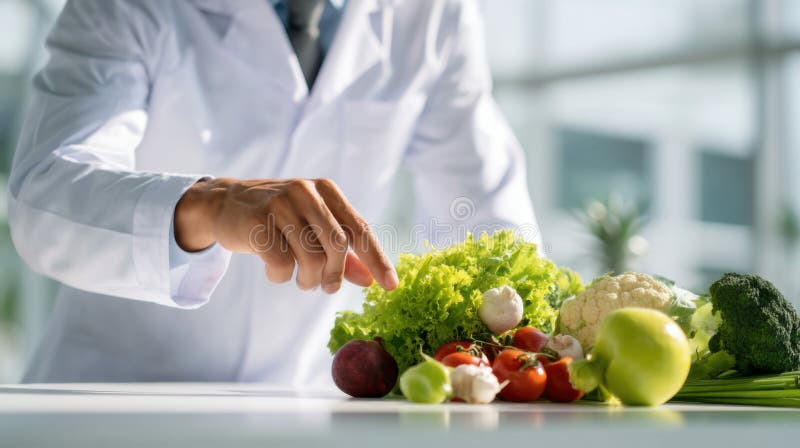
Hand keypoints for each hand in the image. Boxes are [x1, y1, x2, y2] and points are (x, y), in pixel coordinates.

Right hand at [174, 178, 397, 292]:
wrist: (225, 204)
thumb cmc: (278, 219)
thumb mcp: (312, 227)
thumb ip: (343, 252)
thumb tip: (370, 281)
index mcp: (326, 190)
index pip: (359, 228)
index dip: (377, 259)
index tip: (391, 286)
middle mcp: (306, 192)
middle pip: (337, 245)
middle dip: (335, 274)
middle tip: (326, 288)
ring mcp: (280, 203)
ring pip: (310, 258)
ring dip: (307, 280)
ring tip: (300, 279)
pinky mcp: (256, 220)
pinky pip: (281, 264)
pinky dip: (280, 276)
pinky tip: (273, 270)